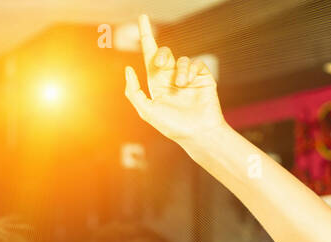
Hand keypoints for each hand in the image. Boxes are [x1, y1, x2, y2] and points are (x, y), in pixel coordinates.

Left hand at [123, 13, 224, 143]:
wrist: (197, 133)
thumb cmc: (172, 126)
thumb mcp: (146, 110)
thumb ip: (134, 91)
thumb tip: (127, 69)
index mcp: (157, 84)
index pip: (149, 56)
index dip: (145, 36)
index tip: (142, 18)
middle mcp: (171, 77)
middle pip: (163, 52)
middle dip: (159, 54)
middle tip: (160, 64)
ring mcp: (187, 76)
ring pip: (180, 59)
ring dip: (179, 72)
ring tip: (181, 87)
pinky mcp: (202, 77)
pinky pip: (195, 64)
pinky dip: (191, 72)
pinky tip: (190, 84)